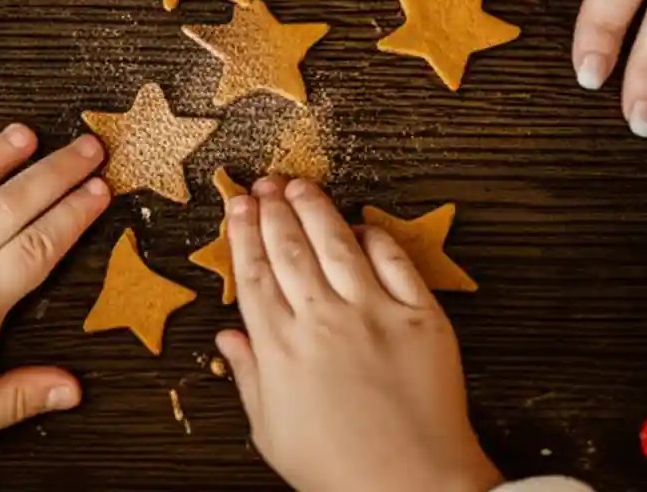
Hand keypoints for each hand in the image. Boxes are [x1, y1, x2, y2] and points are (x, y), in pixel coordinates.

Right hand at [215, 177, 502, 491]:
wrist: (411, 485)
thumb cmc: (340, 468)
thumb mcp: (272, 432)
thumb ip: (248, 377)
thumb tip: (227, 340)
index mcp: (281, 348)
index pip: (254, 273)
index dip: (244, 233)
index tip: (237, 207)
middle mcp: (322, 320)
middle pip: (289, 248)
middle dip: (272, 209)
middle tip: (263, 184)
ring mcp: (373, 312)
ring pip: (335, 243)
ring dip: (314, 208)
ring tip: (300, 186)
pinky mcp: (419, 315)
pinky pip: (393, 260)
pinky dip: (374, 237)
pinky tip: (359, 224)